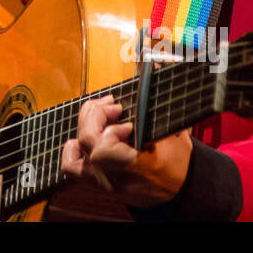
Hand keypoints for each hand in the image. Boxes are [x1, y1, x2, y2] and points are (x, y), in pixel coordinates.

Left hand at [60, 95, 192, 208]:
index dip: (106, 125)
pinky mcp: (98, 183)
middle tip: (114, 106)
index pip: (102, 148)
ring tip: (102, 118)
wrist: (180, 188)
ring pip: (75, 154)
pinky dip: (73, 148)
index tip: (124, 113)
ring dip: (85, 128)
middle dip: (97, 115)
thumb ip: (159, 99)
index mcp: (138, 166)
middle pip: (87, 143)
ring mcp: (105, 182)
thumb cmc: (178, 158)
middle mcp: (117, 178)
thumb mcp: (174, 129)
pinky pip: (72, 167)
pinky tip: (86, 135)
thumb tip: (151, 64)